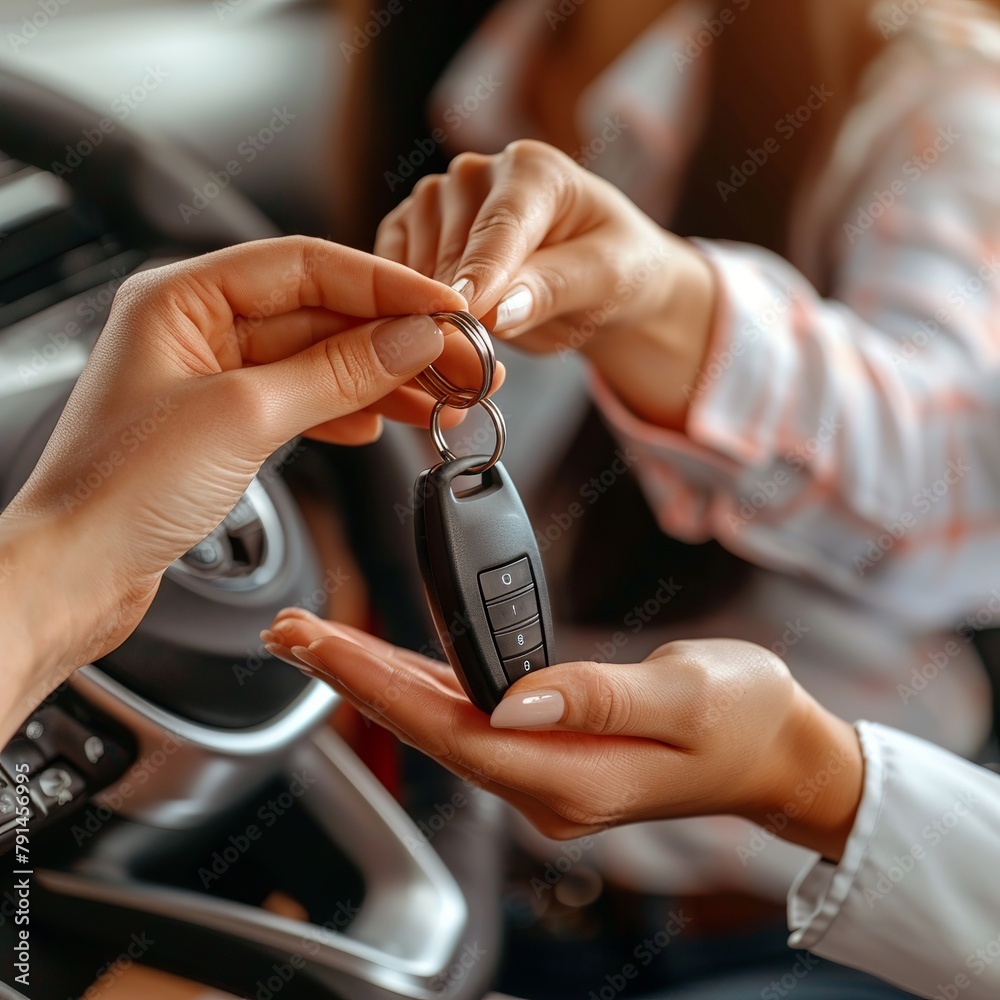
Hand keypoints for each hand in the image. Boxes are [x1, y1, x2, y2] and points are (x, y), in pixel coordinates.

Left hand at [0, 236, 493, 727]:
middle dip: (395, 338)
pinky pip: (302, 400)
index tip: (448, 307)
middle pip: (320, 314)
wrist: (76, 574)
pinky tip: (378, 424)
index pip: (308, 265)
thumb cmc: (120, 489)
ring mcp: (212, 377)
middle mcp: (197, 327)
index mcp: (183, 297)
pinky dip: (345, 412)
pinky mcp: (224, 424)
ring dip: (380, 379)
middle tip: (462, 360)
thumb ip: (338, 372)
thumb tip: (412, 339)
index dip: (387, 285)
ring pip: (318, 361)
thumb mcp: (245, 416)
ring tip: (440, 397)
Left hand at [264, 609, 862, 859]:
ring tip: (319, 640)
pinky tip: (390, 662)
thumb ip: (597, 697)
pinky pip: (471, 714)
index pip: (453, 731)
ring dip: (378, 680)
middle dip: (354, 679)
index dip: (378, 686)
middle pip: (429, 728)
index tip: (321, 645)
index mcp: (573, 779)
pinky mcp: (550, 747)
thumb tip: (515, 698)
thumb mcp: (685, 695)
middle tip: (290, 632)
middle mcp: (546, 785)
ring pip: (442, 722)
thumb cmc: (744, 719)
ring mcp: (545, 771)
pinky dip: (423, 684)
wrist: (776, 750)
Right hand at [375, 140, 716, 428]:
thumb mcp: (607, 280)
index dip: (482, 274)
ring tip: (464, 354)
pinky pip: (390, 274)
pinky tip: (432, 335)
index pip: (499, 225)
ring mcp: (436, 201)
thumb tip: (498, 310)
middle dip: (458, 310)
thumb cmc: (608, 270)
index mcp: (533, 170)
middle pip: (449, 250)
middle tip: (476, 365)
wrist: (592, 280)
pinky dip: (402, 310)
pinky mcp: (411, 231)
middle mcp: (475, 173)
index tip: (467, 315)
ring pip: (412, 266)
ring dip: (428, 316)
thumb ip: (554, 288)